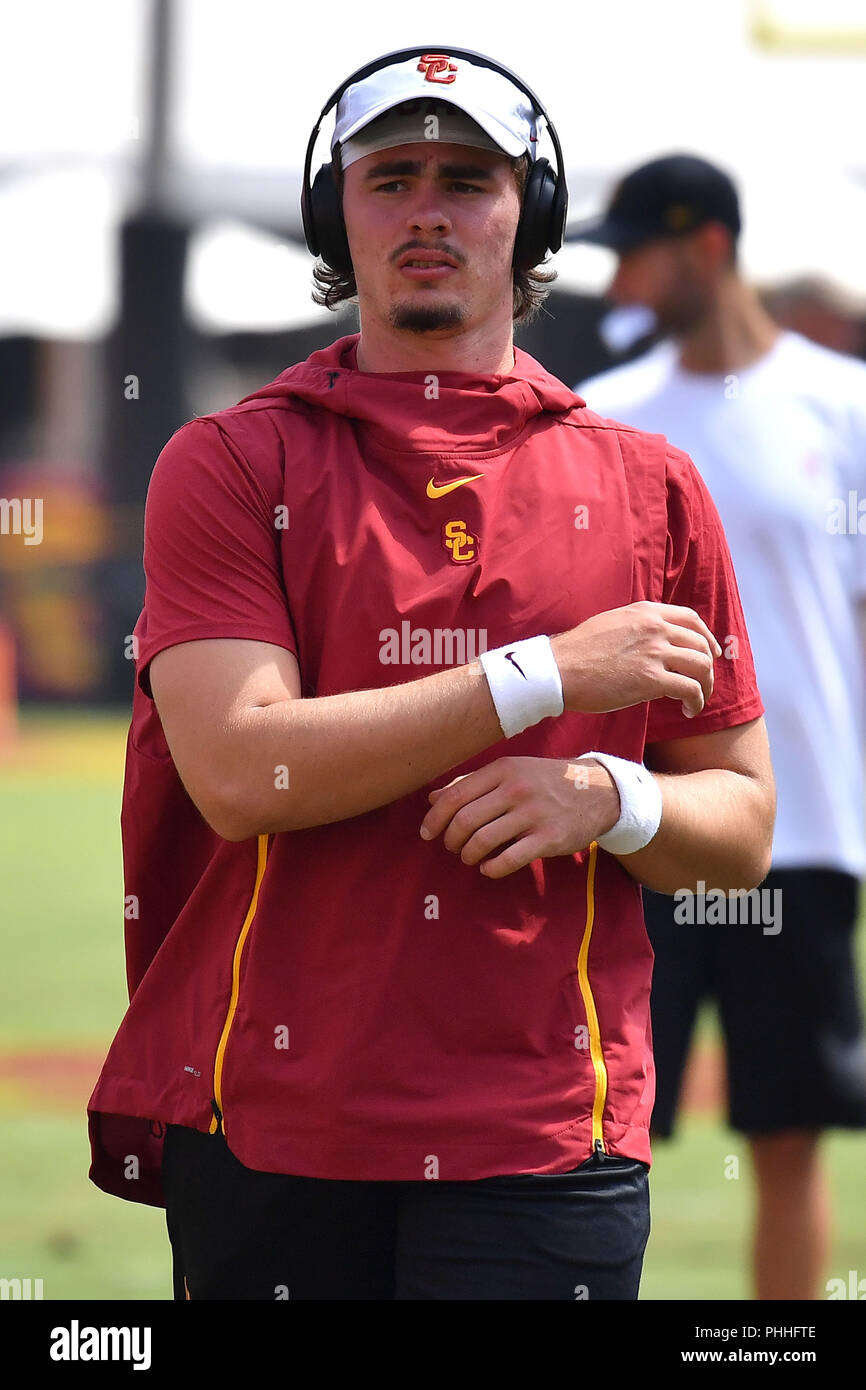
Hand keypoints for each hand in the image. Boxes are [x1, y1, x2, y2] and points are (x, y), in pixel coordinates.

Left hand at [419, 756, 619, 878]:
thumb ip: (471, 784)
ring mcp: (534, 814)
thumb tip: (432, 798)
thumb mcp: (510, 772)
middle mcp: (516, 789)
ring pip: (483, 840)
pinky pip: (510, 859)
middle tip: (452, 847)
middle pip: (465, 820)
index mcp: (503, 770)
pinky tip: (488, 868)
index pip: (455, 795)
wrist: (597, 790)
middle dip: (451, 839)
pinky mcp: (549, 838)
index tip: (427, 833)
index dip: (435, 818)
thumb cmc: (544, 781)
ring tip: (469, 857)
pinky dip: (492, 868)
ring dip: (469, 855)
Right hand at [551, 601, 721, 717]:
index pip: (691, 619)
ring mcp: (655, 652)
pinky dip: (695, 702)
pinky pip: (690, 689)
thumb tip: (653, 645)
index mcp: (645, 612)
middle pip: (700, 645)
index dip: (706, 638)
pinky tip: (687, 710)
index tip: (709, 653)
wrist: (558, 670)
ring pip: (701, 667)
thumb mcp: (612, 624)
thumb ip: (637, 628)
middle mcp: (655, 628)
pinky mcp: (651, 679)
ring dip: (705, 686)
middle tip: (703, 684)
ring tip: (696, 701)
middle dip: (708, 667)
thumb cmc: (577, 652)